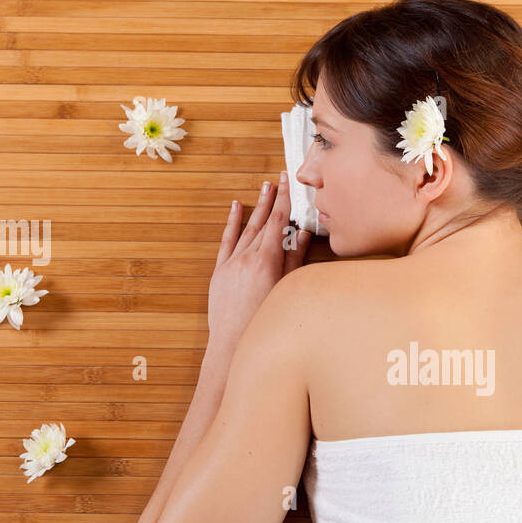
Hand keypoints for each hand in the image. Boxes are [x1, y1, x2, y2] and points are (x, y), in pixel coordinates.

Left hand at [208, 171, 311, 343]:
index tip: (287, 183)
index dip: (283, 200)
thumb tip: (301, 234)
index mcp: (266, 260)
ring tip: (264, 189)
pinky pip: (227, 241)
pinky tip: (236, 208)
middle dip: (272, 199)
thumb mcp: (286, 288)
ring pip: (246, 229)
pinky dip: (232, 223)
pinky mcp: (220, 271)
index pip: (277, 222)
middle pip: (262, 221)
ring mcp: (231, 262)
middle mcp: (247, 257)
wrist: (235, 342)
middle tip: (279, 180)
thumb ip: (294, 259)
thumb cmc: (265, 320)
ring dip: (256, 207)